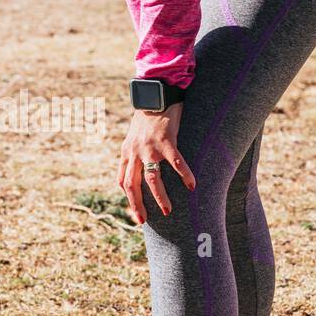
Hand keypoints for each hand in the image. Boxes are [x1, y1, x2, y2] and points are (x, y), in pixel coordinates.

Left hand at [118, 103, 195, 223]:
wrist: (154, 95)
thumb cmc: (147, 117)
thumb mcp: (134, 136)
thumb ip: (135, 153)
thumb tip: (141, 170)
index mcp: (127, 152)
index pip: (123, 180)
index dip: (129, 198)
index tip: (136, 213)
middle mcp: (134, 152)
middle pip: (132, 184)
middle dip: (137, 205)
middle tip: (144, 221)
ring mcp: (149, 147)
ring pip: (152, 178)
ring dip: (159, 197)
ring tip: (167, 210)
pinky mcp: (166, 140)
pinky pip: (175, 162)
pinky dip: (184, 175)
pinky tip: (192, 185)